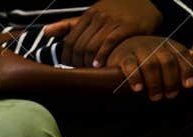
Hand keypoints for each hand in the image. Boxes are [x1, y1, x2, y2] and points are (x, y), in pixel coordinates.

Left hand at [43, 0, 162, 66]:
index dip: (66, 58)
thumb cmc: (116, 13)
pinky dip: (101, 56)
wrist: (146, 3)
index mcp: (88, 15)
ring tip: (89, 71)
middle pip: (79, 46)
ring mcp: (112, 20)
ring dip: (87, 63)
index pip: (70, 41)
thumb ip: (69, 25)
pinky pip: (108, 44)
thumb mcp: (92, 15)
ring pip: (91, 47)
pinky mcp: (127, 26)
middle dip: (77, 63)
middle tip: (79, 72)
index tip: (68, 68)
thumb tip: (46, 32)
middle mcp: (99, 16)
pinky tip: (99, 65)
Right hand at [106, 35, 192, 98]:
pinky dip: (134, 78)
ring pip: (150, 65)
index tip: (188, 85)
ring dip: (154, 82)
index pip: (183, 55)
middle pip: (167, 62)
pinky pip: (130, 66)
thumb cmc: (151, 53)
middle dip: (171, 80)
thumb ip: (191, 55)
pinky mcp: (124, 57)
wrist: (123, 44)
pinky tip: (138, 89)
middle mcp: (156, 47)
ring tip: (155, 96)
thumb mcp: (171, 52)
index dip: (187, 70)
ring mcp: (140, 51)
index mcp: (170, 46)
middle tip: (170, 95)